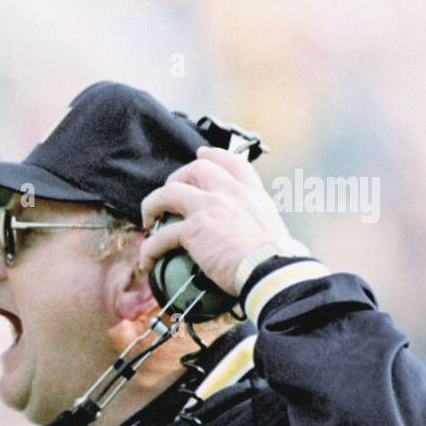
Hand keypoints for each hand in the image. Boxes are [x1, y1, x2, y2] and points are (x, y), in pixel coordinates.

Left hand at [138, 146, 306, 294]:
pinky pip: (160, 236)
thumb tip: (260, 245)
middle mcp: (230, 193)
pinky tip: (147, 261)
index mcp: (252, 194)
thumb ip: (258, 228)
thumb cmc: (278, 261)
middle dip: (175, 179)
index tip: (201, 154)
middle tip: (167, 196)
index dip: (213, 156)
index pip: (232, 163)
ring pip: (167, 194)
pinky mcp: (194, 229)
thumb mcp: (274, 230)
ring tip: (148, 222)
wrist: (273, 271)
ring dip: (151, 206)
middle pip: (195, 170)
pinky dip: (149, 250)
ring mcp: (210, 207)